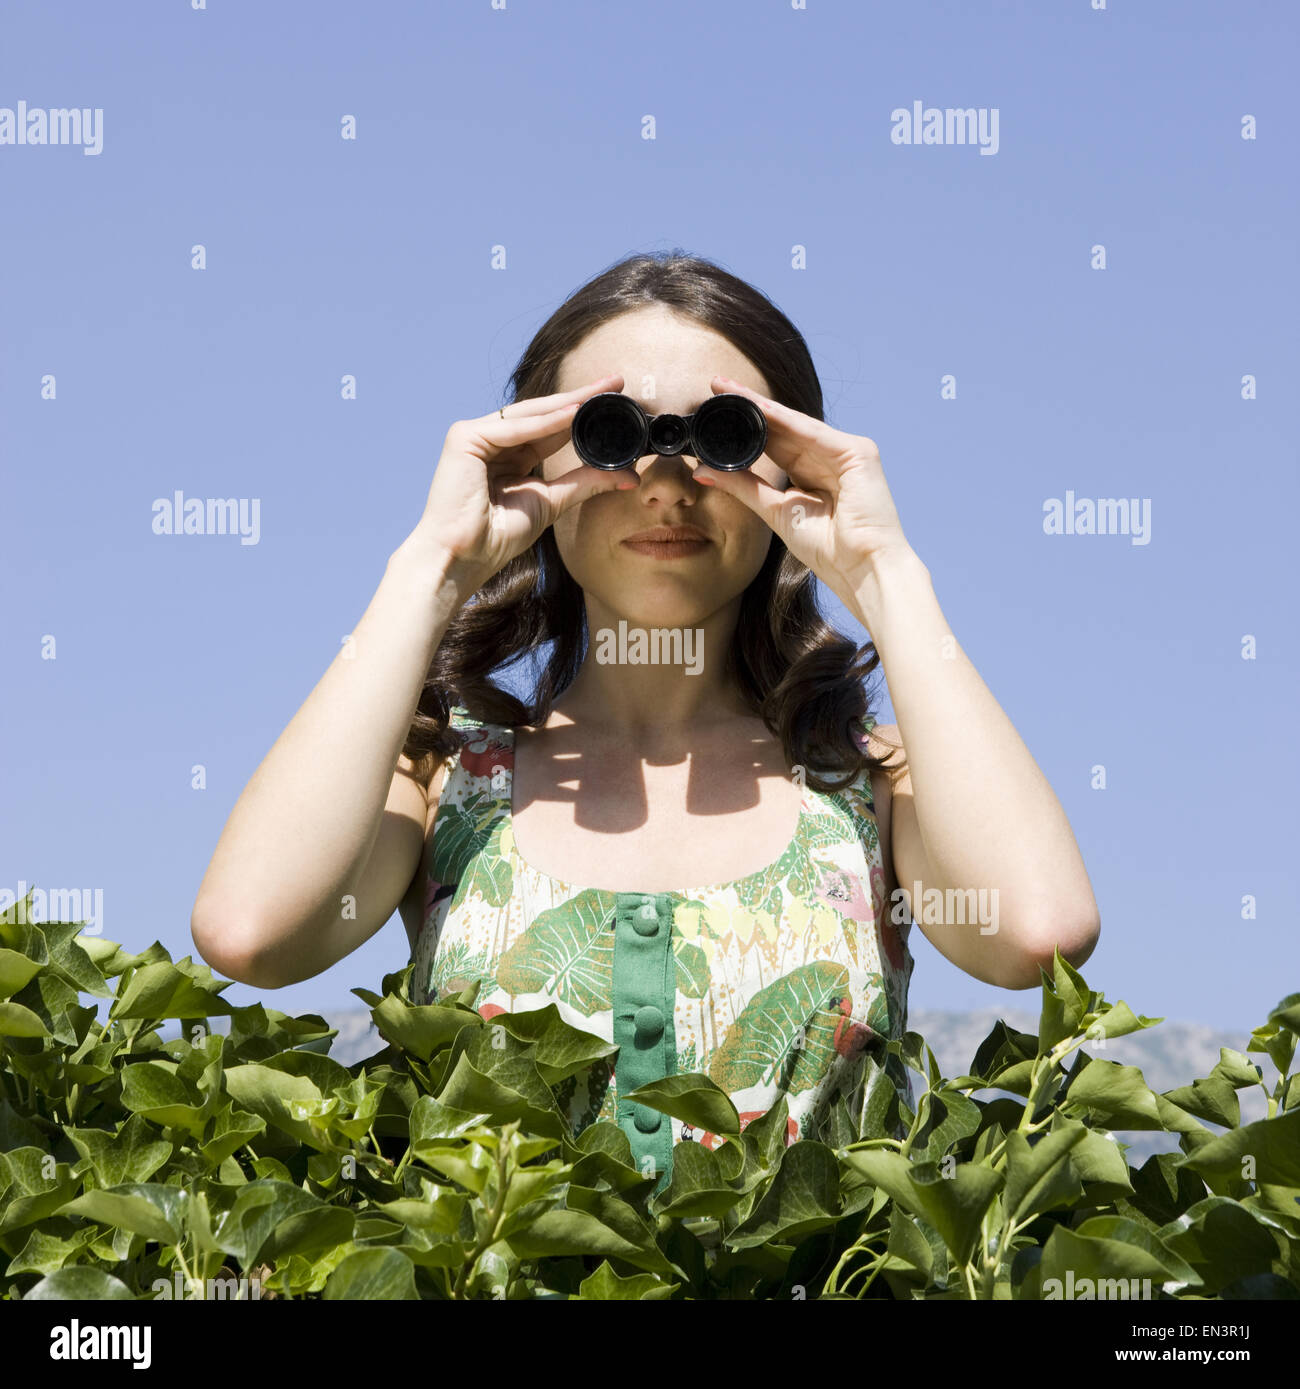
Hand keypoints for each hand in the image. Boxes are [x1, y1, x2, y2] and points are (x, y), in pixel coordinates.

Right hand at [408, 373, 636, 593]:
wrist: (466, 555)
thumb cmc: (498, 536)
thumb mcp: (552, 502)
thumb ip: (586, 483)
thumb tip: (631, 476)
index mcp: (510, 455)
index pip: (552, 428)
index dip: (583, 414)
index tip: (615, 402)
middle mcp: (492, 440)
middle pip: (543, 414)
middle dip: (580, 399)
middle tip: (616, 381)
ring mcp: (475, 435)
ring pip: (530, 415)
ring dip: (567, 403)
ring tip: (601, 392)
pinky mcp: (464, 437)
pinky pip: (513, 428)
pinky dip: (544, 422)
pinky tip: (573, 413)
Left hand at [694, 375, 914, 610]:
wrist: (862, 570)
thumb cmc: (828, 550)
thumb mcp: (775, 512)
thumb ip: (743, 487)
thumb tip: (702, 470)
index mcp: (812, 472)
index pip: (774, 441)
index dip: (744, 425)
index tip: (713, 407)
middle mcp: (829, 457)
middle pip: (782, 427)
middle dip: (748, 406)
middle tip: (716, 385)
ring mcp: (846, 451)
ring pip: (795, 424)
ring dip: (760, 407)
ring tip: (728, 390)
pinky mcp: (858, 452)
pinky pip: (813, 432)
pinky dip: (785, 420)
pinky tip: (758, 408)